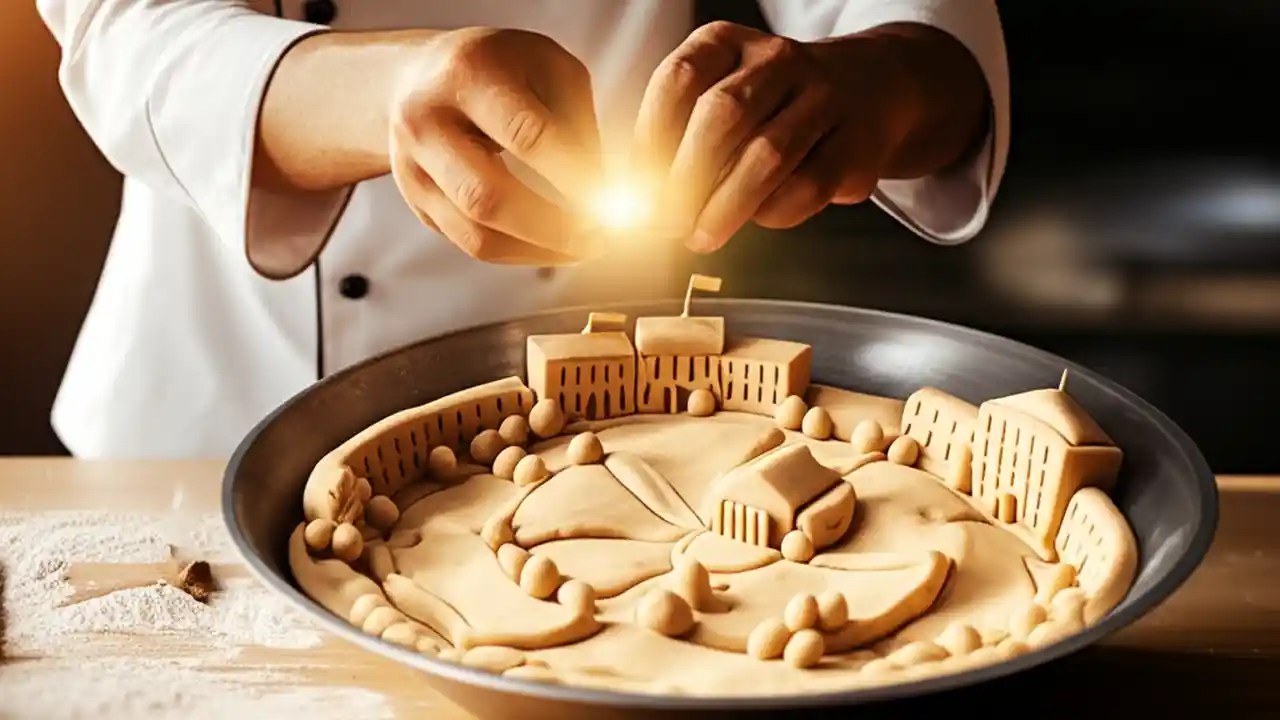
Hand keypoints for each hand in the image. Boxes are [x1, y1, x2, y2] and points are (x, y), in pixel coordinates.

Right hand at [388, 28, 602, 263]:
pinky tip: (552, 247)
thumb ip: (577, 122)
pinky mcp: (415, 202)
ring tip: (584, 249)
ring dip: (538, 251)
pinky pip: (469, 243)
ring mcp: (411, 167)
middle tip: (604, 239)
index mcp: (467, 73)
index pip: (525, 136)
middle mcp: (426, 122)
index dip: (575, 177)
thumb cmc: (498, 66)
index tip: (618, 202)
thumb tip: (606, 190)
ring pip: (476, 234)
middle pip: (489, 197)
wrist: (418, 76)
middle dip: (554, 228)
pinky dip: (518, 253)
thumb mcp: (547, 66)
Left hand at [634, 22, 912, 252]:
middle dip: (685, 180)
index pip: (678, 81)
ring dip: (725, 207)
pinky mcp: (856, 141)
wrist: (871, 86)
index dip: (651, 140)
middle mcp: (777, 59)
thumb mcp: (722, 93)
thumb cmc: (774, 103)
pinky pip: (808, 185)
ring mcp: (823, 95)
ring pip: (766, 156)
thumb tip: (641, 201)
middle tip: (666, 222)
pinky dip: (775, 212)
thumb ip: (681, 136)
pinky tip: (760, 217)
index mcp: (728, 41)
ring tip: (701, 235)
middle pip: (721, 117)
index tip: (636, 189)